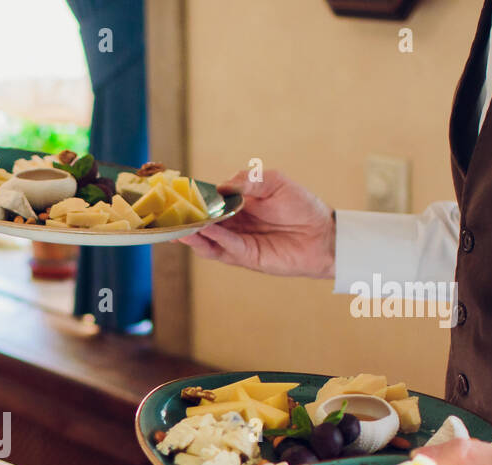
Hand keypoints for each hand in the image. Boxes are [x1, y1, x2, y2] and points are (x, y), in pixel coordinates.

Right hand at [178, 169, 335, 278]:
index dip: (193, 198)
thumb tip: (222, 186)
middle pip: (202, 223)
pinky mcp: (246, 258)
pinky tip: (205, 229)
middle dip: (185, 219)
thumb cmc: (302, 206)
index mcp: (238, 204)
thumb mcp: (276, 182)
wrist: (324, 235)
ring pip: (207, 240)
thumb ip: (250, 180)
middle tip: (167, 214)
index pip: (209, 201)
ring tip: (178, 226)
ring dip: (193, 234)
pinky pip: (225, 248)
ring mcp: (237, 242)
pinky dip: (214, 239)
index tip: (175, 193)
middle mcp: (233, 225)